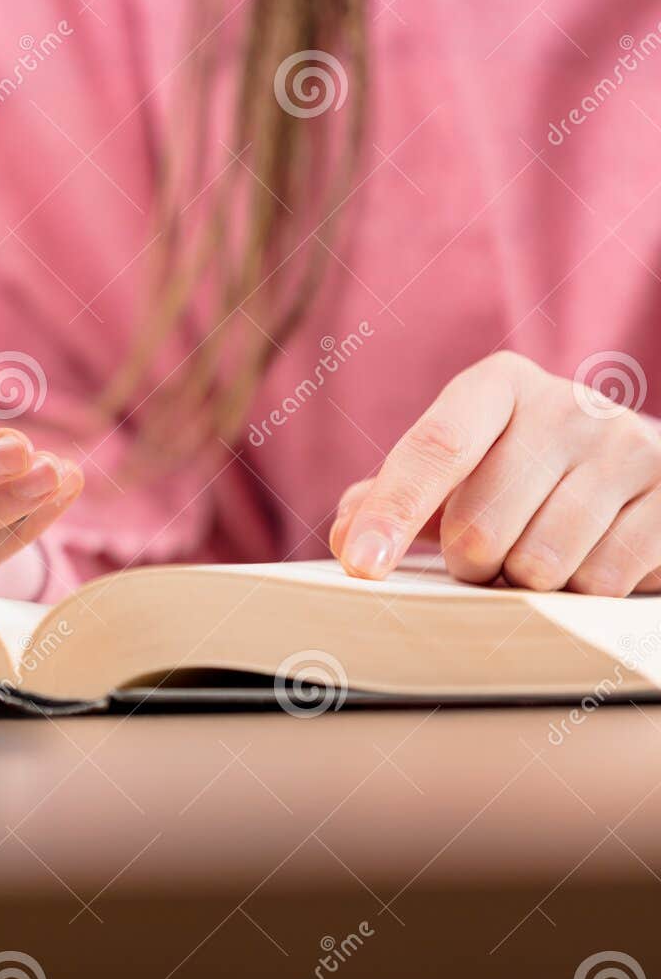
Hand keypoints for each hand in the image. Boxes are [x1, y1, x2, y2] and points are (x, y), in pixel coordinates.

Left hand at [331, 351, 660, 595]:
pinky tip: (588, 559)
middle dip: (470, 564)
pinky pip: (600, 582)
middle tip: (488, 552)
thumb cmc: (520, 477)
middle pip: (480, 529)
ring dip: (524, 582)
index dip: (393, 513)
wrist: (633, 475)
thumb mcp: (456, 472)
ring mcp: (629, 447)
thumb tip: (346, 534)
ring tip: (540, 553)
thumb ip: (392, 496)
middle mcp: (569, 405)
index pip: (436, 449)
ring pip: (540, 565)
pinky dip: (580, 592)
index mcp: (497, 387)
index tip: (361, 566)